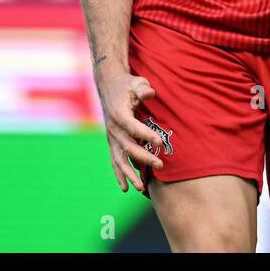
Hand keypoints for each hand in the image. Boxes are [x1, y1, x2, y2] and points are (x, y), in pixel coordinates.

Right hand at [94, 66, 165, 192]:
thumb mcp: (136, 82)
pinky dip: (119, 175)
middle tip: (160, 165)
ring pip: (119, 159)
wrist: (108, 85)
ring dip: (130, 174)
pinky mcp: (112, 142)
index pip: (133, 127)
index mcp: (119, 114)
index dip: (145, 135)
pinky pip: (114, 161)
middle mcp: (113, 129)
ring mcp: (112, 138)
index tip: (159, 142)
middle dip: (143, 157)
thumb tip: (150, 93)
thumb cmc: (126, 84)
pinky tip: (125, 188)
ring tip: (141, 187)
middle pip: (128, 147)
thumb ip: (142, 89)